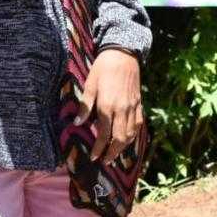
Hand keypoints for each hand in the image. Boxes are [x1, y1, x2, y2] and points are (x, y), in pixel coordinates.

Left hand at [76, 48, 142, 164]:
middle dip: (112, 153)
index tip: (94, 157)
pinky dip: (134, 135)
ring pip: (131, 134)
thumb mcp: (90, 84)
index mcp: (107, 106)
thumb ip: (85, 106)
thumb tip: (77, 124)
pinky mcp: (139, 103)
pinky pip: (138, 124)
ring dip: (123, 147)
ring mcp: (132, 107)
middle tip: (106, 162)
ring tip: (116, 155)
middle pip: (119, 138)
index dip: (99, 148)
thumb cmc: (103, 68)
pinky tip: (128, 140)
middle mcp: (122, 109)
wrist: (123, 54)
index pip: (104, 134)